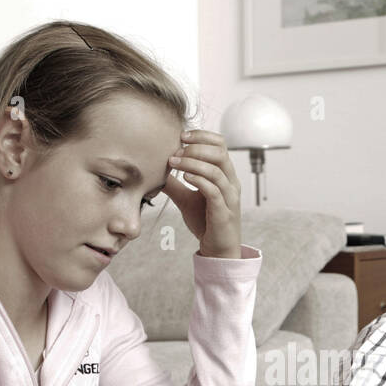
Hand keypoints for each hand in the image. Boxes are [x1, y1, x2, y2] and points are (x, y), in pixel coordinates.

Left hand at [163, 129, 241, 258]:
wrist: (217, 249)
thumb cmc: (205, 222)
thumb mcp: (186, 199)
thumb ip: (174, 184)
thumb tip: (155, 171)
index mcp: (225, 175)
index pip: (220, 144)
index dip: (202, 136)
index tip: (181, 136)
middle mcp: (230, 183)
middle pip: (220, 152)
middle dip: (196, 147)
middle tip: (175, 151)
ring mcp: (229, 197)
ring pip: (216, 170)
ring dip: (193, 163)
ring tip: (173, 163)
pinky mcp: (224, 212)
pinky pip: (214, 191)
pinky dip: (199, 180)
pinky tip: (184, 177)